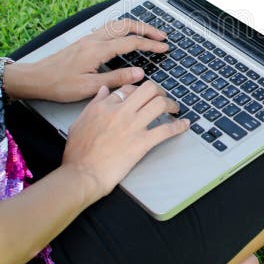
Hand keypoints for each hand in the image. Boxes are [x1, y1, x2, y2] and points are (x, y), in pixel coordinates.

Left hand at [3, 19, 167, 101]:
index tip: (164, 48)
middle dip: (147, 28)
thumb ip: (117, 78)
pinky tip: (126, 35)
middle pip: (127, 25)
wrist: (36, 78)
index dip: (150, 44)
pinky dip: (124, 28)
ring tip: (149, 33)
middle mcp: (94, 39)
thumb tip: (140, 73)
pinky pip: (109, 28)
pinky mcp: (85, 40)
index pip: (131, 43)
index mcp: (98, 50)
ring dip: (136, 26)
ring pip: (118, 24)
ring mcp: (89, 38)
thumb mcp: (90, 87)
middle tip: (162, 36)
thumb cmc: (60, 84)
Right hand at [62, 82, 189, 198]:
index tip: (143, 96)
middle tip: (163, 97)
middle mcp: (121, 111)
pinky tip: (185, 124)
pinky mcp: (142, 142)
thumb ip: (94, 104)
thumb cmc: (78, 153)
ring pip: (159, 104)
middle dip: (159, 91)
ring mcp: (133, 126)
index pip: (127, 89)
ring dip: (171, 104)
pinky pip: (166, 130)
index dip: (138, 90)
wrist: (82, 173)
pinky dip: (178, 126)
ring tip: (175, 108)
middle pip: (148, 89)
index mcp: (105, 106)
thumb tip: (104, 91)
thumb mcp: (80, 121)